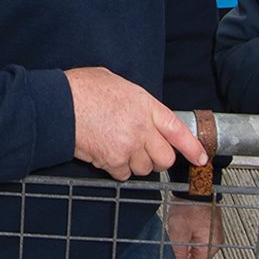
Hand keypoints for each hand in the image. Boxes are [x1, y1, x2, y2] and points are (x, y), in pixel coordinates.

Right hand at [64, 67, 207, 180]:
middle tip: (144, 150)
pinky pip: (123, 175)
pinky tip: (106, 154)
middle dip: (157, 157)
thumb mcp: (117, 83)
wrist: (59, 105)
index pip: (177, 130)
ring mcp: (128, 147)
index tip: (200, 157)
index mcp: (145, 105)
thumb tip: (139, 110)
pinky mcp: (112, 161)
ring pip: (144, 168)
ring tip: (119, 147)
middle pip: (164, 158)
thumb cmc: (83, 89)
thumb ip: (136, 101)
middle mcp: (141, 128)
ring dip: (136, 163)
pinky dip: (117, 169)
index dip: (192, 146)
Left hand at [167, 199, 223, 258]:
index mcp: (210, 247)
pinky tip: (180, 235)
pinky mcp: (209, 229)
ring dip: (185, 252)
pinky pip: (198, 243)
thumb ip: (178, 254)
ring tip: (175, 241)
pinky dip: (188, 243)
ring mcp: (213, 236)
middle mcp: (214, 243)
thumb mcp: (178, 232)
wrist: (196, 186)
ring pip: (197, 253)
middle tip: (170, 255)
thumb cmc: (190, 205)